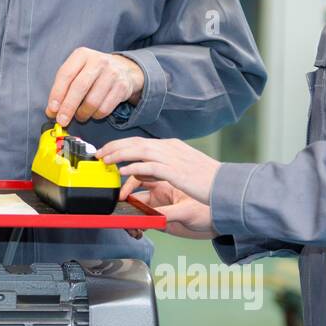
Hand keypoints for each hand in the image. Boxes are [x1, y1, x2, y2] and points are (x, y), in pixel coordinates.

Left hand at [47, 49, 143, 125]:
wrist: (123, 69)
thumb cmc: (92, 73)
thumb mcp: (76, 72)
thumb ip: (62, 89)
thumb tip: (51, 112)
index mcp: (82, 55)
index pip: (66, 74)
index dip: (57, 93)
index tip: (52, 109)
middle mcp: (98, 61)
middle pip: (79, 87)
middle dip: (68, 107)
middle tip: (62, 121)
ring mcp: (112, 73)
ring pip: (93, 101)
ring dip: (82, 114)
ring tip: (79, 116)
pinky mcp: (122, 87)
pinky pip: (105, 108)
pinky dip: (96, 115)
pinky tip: (93, 113)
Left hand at [97, 137, 220, 204]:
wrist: (226, 185)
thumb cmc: (205, 180)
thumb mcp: (181, 168)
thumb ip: (161, 167)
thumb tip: (141, 172)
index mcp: (171, 145)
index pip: (140, 141)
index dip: (120, 144)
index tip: (106, 150)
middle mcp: (170, 148)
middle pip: (135, 142)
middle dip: (114, 147)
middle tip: (99, 154)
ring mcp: (172, 158)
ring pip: (139, 151)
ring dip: (119, 155)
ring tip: (105, 160)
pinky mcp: (175, 171)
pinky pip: (149, 166)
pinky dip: (133, 167)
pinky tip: (122, 171)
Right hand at [122, 178, 215, 239]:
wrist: (222, 219)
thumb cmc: (211, 209)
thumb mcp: (188, 212)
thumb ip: (167, 215)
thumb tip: (148, 218)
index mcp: (166, 181)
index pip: (139, 177)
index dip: (128, 186)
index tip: (121, 197)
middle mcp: (161, 191)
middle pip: (134, 193)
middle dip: (123, 202)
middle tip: (118, 212)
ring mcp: (161, 204)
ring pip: (136, 207)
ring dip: (129, 216)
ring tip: (131, 228)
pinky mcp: (162, 218)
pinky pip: (144, 219)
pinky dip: (136, 224)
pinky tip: (137, 230)